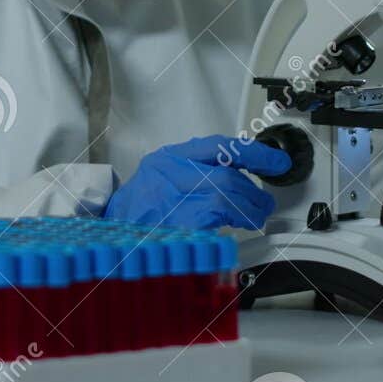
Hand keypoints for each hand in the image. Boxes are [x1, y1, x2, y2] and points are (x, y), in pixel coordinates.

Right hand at [104, 135, 291, 229]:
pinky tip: (237, 230)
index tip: (274, 161)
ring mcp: (167, 202)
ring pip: (222, 198)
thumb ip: (196, 172)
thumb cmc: (137, 210)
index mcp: (167, 160)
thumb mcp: (162, 178)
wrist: (108, 234)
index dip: (252, 153)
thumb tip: (240, 177)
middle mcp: (167, 175)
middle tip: (265, 202)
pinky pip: (211, 225)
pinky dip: (230, 226)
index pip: (217, 147)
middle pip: (224, 176)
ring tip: (256, 216)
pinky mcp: (171, 228)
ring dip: (247, 209)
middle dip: (252, 191)